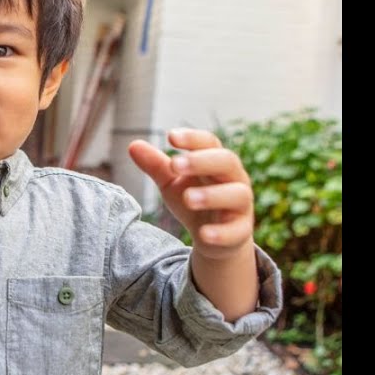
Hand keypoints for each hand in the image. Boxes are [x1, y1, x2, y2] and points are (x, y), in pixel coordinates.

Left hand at [128, 129, 254, 260]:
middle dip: (202, 161)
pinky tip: (203, 234)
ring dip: (212, 195)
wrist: (213, 237)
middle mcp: (234, 179)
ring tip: (188, 198)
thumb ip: (156, 166)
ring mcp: (240, 206)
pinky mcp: (241, 232)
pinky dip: (221, 232)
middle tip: (175, 165)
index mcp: (216, 162)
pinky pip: (236, 231)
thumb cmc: (194, 201)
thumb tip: (133, 145)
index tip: (170, 137)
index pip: (210, 143)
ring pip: (237, 194)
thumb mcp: (172, 183)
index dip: (193, 138)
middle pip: (227, 162)